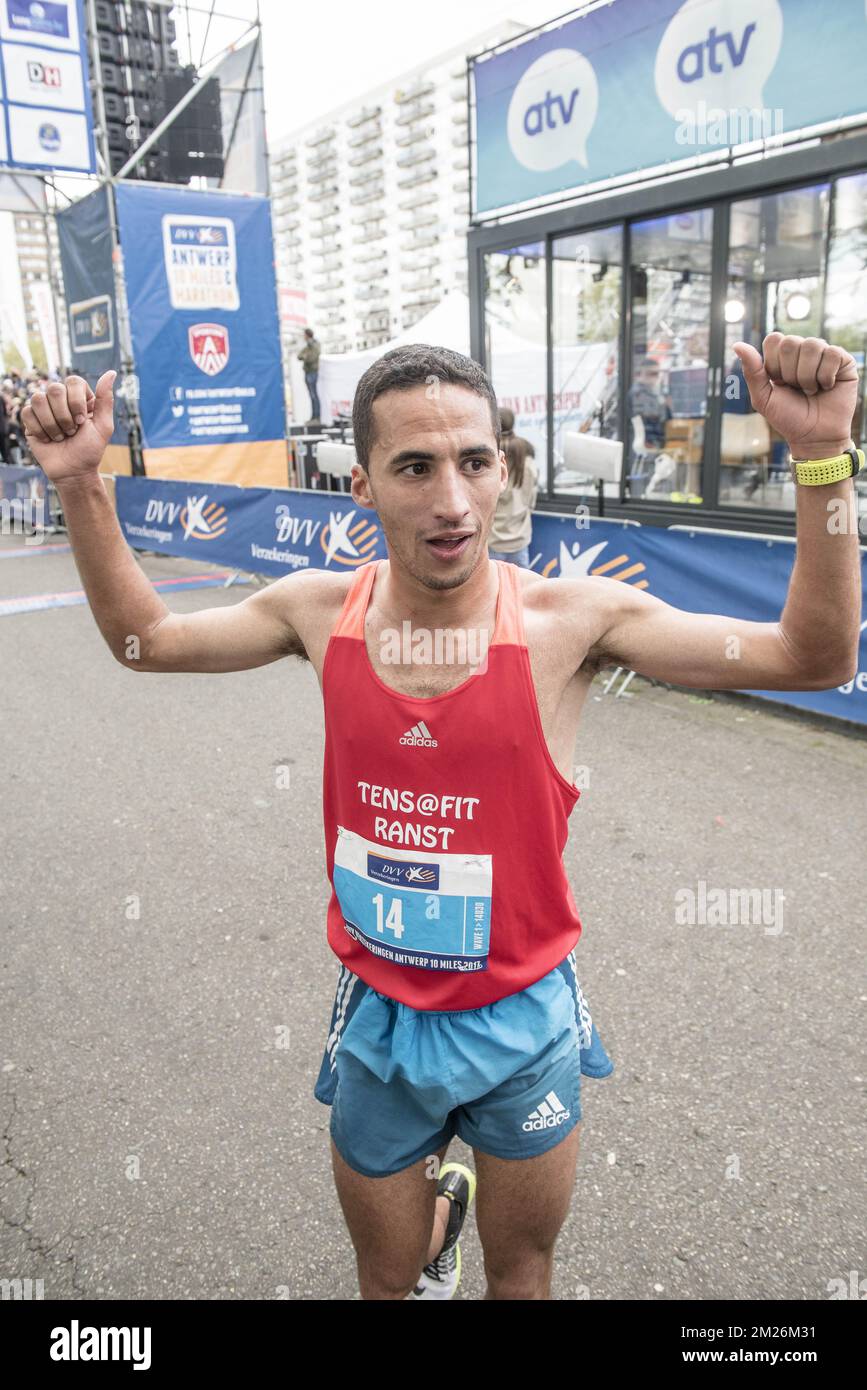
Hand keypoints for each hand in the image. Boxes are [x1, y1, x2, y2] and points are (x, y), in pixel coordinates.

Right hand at [21, 371, 115, 482]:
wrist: (73, 472)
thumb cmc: (90, 450)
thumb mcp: (104, 426)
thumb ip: (106, 399)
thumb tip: (112, 373)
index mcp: (79, 397)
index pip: (73, 381)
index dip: (76, 402)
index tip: (83, 422)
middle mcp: (61, 399)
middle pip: (54, 389)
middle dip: (65, 416)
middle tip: (72, 432)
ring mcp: (45, 407)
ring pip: (38, 399)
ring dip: (52, 424)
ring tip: (60, 437)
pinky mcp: (30, 419)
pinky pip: (27, 412)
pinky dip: (40, 430)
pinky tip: (48, 439)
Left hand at [733, 334, 857, 458]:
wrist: (814, 437)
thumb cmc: (788, 418)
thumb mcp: (763, 398)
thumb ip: (751, 371)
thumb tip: (737, 344)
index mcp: (782, 356)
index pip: (774, 339)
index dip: (773, 364)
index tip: (778, 383)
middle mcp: (803, 351)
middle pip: (791, 342)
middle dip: (789, 373)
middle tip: (796, 389)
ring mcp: (824, 354)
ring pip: (812, 345)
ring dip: (807, 377)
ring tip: (811, 391)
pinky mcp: (843, 360)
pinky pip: (832, 354)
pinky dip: (826, 376)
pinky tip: (827, 387)